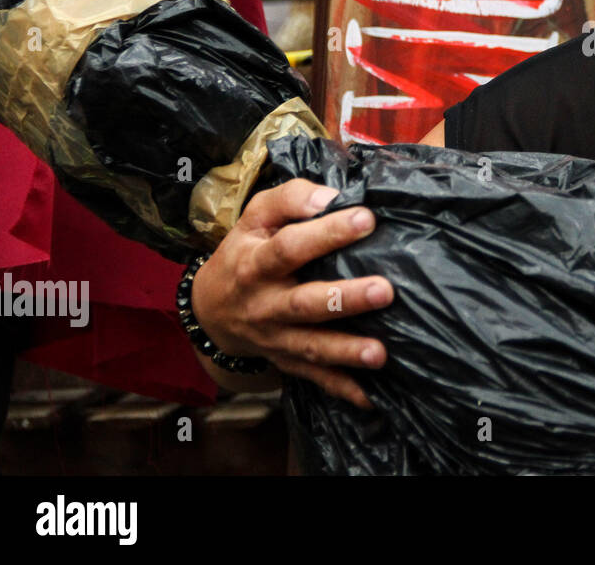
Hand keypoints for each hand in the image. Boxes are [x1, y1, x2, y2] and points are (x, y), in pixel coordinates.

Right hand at [191, 178, 392, 409]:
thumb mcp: (255, 217)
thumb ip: (290, 198)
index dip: (327, 233)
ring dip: (347, 351)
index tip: (366, 218)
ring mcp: (276, 338)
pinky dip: (342, 389)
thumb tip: (329, 197)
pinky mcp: (287, 361)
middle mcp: (265, 305)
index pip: (291, 247)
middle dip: (345, 299)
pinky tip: (371, 397)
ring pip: (312, 347)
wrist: (210, 308)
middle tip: (384, 291)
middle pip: (305, 303)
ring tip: (380, 353)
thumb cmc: (245, 251)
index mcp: (257, 264)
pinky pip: (315, 378)